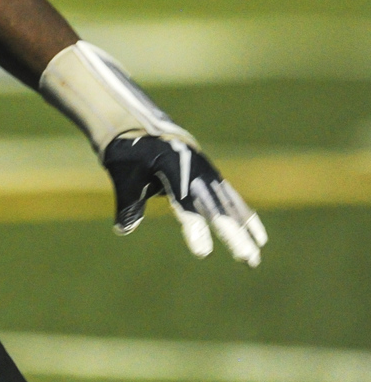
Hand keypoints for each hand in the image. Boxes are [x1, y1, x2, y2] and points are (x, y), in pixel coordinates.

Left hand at [103, 134, 267, 266]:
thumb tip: (124, 229)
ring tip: (254, 258)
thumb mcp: (122, 175)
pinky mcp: (211, 175)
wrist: (141, 123)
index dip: (194, 227)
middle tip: (247, 259)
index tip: (203, 252)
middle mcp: (195, 169)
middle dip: (233, 234)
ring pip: (230, 205)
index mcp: (171, 166)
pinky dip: (245, 216)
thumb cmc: (130, 151)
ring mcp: (207, 171)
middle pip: (216, 207)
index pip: (185, 203)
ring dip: (244, 231)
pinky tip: (258, 237)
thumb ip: (128, 203)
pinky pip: (232, 199)